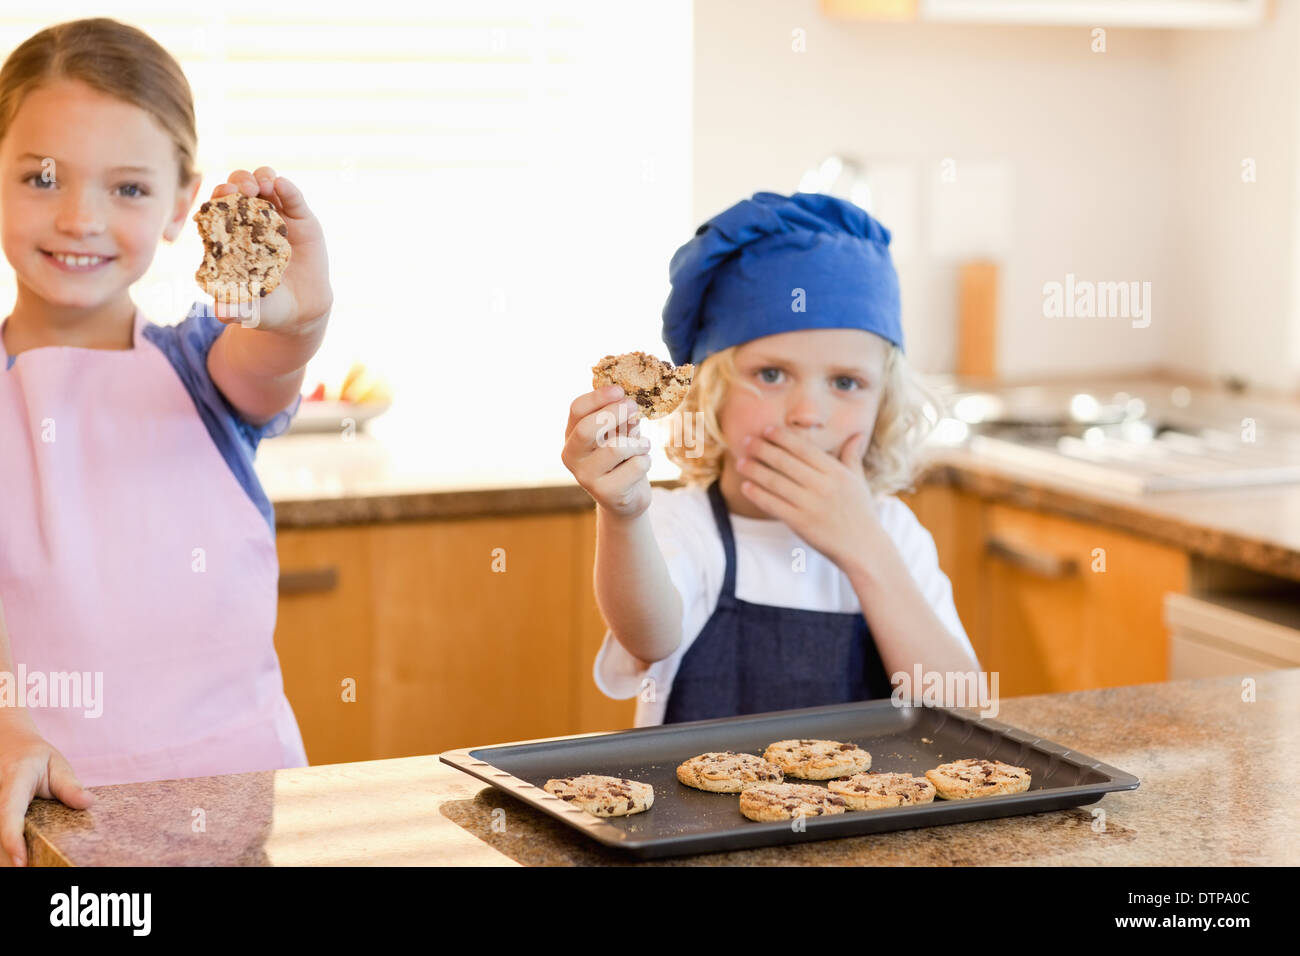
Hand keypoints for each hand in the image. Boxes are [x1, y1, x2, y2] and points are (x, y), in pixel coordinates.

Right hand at [0, 714, 94, 866]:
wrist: (9, 747)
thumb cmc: (35, 758)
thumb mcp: (56, 763)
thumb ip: (70, 785)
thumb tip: (88, 803)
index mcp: (13, 782)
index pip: (7, 814)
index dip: (12, 839)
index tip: (21, 862)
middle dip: (10, 857)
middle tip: (32, 870)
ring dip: (8, 856)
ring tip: (30, 867)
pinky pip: (0, 837)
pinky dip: (9, 848)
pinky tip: (23, 859)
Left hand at [208, 166, 332, 332]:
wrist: (301, 311)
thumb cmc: (265, 308)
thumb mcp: (248, 310)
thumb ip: (235, 308)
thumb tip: (222, 313)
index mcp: (229, 235)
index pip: (218, 208)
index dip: (218, 199)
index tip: (221, 197)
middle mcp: (250, 221)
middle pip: (238, 189)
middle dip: (238, 183)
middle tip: (244, 189)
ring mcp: (277, 217)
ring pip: (265, 185)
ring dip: (260, 178)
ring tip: (263, 185)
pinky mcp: (301, 218)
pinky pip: (293, 198)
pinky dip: (288, 189)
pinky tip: (282, 186)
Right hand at [562, 386, 652, 518]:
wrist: (626, 498)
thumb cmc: (622, 459)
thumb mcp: (619, 434)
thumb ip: (620, 419)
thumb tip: (627, 403)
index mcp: (572, 436)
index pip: (577, 410)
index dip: (598, 397)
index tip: (620, 390)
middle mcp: (572, 457)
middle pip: (587, 428)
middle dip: (614, 413)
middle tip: (634, 406)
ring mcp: (586, 477)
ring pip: (615, 448)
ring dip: (638, 442)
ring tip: (644, 445)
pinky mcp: (605, 493)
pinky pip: (634, 466)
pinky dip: (646, 461)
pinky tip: (642, 464)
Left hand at [735, 425, 884, 570]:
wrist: (864, 547)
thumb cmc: (860, 512)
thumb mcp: (859, 481)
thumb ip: (852, 456)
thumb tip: (857, 433)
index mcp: (835, 472)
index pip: (804, 449)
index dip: (783, 437)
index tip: (767, 429)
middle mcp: (823, 486)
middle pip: (786, 462)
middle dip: (763, 449)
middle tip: (746, 440)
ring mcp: (811, 505)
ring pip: (776, 482)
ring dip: (755, 470)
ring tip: (740, 462)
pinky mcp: (801, 524)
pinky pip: (774, 505)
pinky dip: (758, 495)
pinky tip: (746, 487)